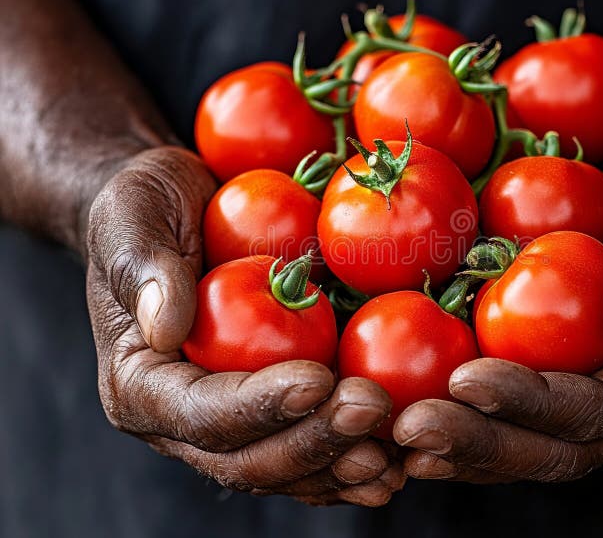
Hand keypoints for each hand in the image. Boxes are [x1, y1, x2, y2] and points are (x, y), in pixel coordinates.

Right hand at [85, 146, 403, 505]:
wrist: (182, 209)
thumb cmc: (149, 206)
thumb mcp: (132, 215)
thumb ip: (141, 266)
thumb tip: (165, 328)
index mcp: (141, 383)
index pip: (200, 412)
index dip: (259, 405)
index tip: (317, 379)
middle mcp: (184, 419)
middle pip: (249, 457)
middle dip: (314, 440)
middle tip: (372, 407)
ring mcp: (232, 421)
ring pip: (287, 468)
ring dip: (342, 466)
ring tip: (395, 454)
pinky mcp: (272, 409)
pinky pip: (310, 446)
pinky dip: (351, 459)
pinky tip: (397, 455)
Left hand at [396, 147, 602, 482]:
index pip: (596, 409)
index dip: (530, 401)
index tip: (465, 378)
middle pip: (550, 449)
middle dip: (478, 441)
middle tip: (412, 428)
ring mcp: (580, 407)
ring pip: (516, 450)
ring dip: (454, 448)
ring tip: (394, 437)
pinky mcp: (542, 392)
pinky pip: (497, 422)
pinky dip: (452, 426)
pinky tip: (398, 421)